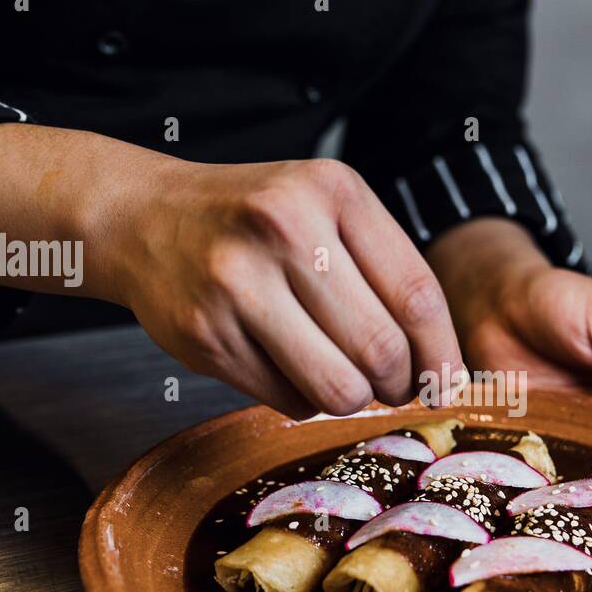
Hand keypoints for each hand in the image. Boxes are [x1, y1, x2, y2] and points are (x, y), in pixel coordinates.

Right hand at [0, 125, 462, 418]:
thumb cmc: (257, 222)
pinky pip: (285, 399)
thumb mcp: (325, 210)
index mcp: (334, 192)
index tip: (448, 384)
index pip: (417, 294)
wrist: (144, 217)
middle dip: (399, 384)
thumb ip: (384, 271)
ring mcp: (238, 282)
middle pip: (382, 349)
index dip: (442, 354)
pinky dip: (301, 399)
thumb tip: (440, 368)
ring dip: (352, 399)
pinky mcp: (204, 332)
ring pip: (336, 386)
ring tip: (344, 382)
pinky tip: (289, 368)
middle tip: (394, 388)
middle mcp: (285, 228)